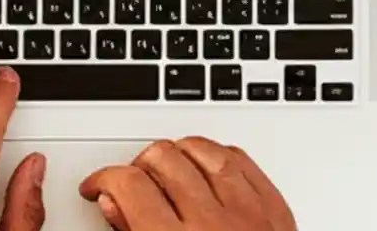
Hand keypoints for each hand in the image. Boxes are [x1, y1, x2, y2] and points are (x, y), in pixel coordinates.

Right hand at [80, 137, 295, 230]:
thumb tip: (114, 206)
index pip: (128, 184)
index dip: (104, 178)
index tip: (100, 185)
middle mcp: (211, 226)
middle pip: (164, 159)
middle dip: (138, 165)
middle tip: (133, 182)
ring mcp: (248, 214)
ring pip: (204, 152)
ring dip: (178, 154)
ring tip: (167, 167)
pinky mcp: (275, 211)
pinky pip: (242, 162)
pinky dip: (219, 156)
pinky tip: (207, 165)